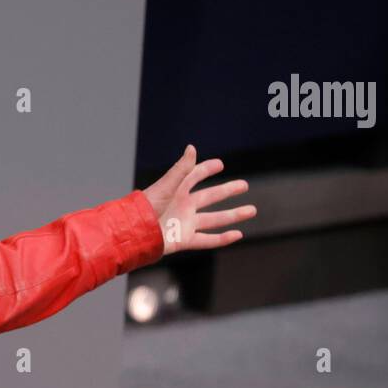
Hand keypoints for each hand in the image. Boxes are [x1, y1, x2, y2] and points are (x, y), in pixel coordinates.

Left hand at [142, 144, 256, 254]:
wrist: (136, 233)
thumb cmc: (146, 207)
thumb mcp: (166, 186)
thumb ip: (181, 169)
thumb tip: (192, 147)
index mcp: (176, 190)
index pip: (194, 176)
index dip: (207, 169)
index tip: (220, 164)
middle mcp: (183, 206)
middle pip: (210, 197)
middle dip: (227, 191)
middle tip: (244, 185)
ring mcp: (185, 223)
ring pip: (215, 219)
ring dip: (233, 215)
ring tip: (252, 210)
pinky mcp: (185, 240)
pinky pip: (207, 240)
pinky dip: (223, 239)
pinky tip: (238, 234)